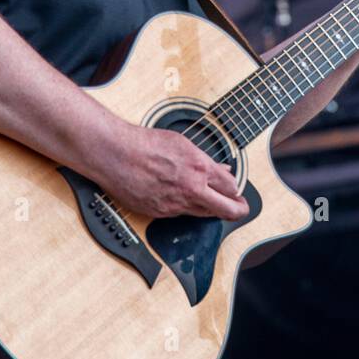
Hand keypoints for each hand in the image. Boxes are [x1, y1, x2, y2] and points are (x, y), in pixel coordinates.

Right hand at [101, 123, 249, 220]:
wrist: (116, 154)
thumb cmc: (145, 144)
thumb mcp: (183, 144)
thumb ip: (205, 160)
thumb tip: (221, 169)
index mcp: (199, 168)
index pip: (231, 186)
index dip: (236, 189)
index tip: (237, 190)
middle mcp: (191, 189)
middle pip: (228, 209)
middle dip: (239, 210)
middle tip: (242, 208)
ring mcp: (175, 204)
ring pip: (204, 213)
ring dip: (212, 209)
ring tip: (214, 202)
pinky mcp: (160, 213)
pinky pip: (180, 213)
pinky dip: (186, 207)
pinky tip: (183, 197)